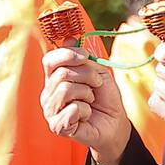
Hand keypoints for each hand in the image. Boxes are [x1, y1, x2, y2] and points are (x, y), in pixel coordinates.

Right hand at [40, 46, 129, 164]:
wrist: (115, 126)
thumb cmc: (105, 100)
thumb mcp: (99, 74)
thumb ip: (84, 60)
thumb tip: (70, 38)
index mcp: (55, 79)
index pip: (49, 60)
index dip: (66, 54)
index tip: (85, 56)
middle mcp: (48, 94)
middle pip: (61, 73)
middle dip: (87, 76)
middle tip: (97, 84)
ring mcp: (50, 110)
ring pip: (65, 90)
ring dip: (86, 94)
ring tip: (91, 101)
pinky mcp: (57, 126)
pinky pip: (72, 109)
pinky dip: (85, 110)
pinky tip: (86, 115)